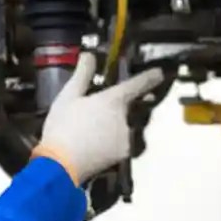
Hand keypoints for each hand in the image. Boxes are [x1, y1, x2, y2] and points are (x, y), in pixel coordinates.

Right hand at [32, 52, 165, 184]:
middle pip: (134, 106)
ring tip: (96, 129)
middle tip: (105, 109)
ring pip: (129, 124)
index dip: (151, 76)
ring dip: (120, 123)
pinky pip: (124, 141)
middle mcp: (126, 117)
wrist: (61, 165)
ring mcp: (127, 136)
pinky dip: (115, 140)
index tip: (159, 73)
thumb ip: (82, 74)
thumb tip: (89, 55)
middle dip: (127, 105)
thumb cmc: (62, 127)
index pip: (139, 83)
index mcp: (113, 100)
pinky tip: (97, 143)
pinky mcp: (124, 153)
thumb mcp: (67, 97)